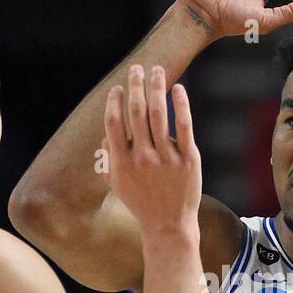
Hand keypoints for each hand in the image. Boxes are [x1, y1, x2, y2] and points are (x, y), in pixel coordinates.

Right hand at [102, 65, 200, 232]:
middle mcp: (142, 158)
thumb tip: (105, 136)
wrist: (168, 225)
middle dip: (135, 85)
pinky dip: (181, 105)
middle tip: (136, 68)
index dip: (114, 101)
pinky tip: (178, 89)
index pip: (113, 123)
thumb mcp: (117, 184)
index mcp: (122, 162)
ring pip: (159, 114)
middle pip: (136, 112)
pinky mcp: (188, 159)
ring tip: (157, 71)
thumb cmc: (141, 203)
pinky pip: (184, 126)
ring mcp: (166, 158)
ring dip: (156, 87)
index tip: (118, 88)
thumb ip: (108, 159)